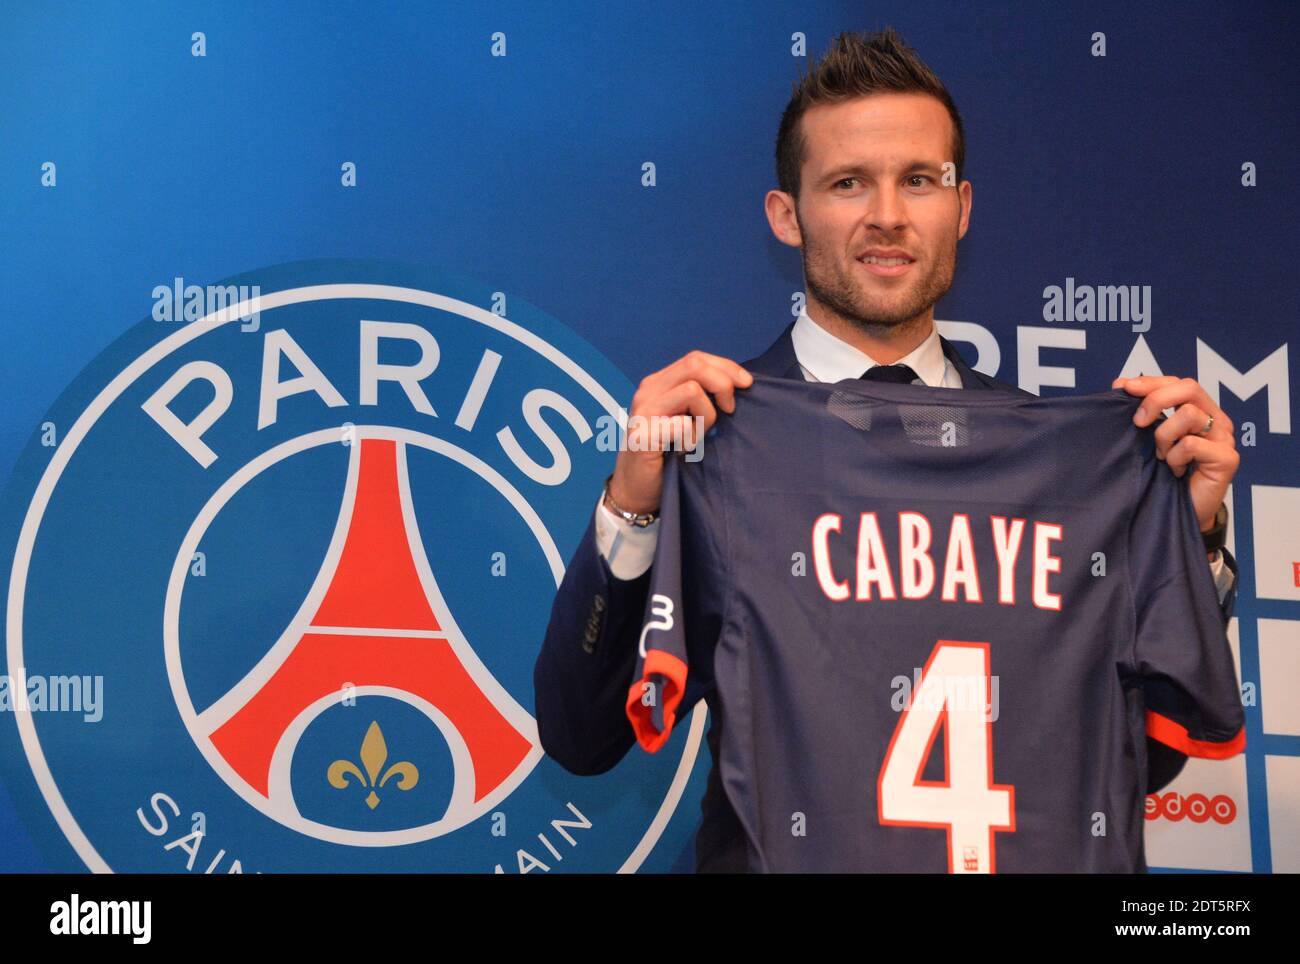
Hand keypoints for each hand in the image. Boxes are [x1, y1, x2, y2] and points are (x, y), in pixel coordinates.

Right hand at [608, 351, 752, 513]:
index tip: (746, 384)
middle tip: (729, 410)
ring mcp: (643, 411)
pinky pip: (682, 424)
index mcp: (659, 383)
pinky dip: (692, 438)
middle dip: (722, 383)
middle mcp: (648, 391)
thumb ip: (701, 397)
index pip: (696, 358)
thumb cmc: (666, 454)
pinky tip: (684, 450)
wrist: (635, 488)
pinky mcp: (643, 435)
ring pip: (692, 390)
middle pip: (694, 365)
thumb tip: (738, 383)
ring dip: (706, 416)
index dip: (726, 367)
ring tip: (696, 437)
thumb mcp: (685, 417)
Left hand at [1112, 375, 1239, 531]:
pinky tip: (1176, 471)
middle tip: (1138, 422)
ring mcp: (1224, 438)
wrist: (1180, 513)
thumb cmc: (1164, 475)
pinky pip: (1191, 444)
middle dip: (1156, 400)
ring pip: (1188, 414)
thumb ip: (1143, 413)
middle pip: (1189, 388)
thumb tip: (1120, 384)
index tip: (1123, 387)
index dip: (1151, 382)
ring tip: (1163, 457)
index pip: (1178, 383)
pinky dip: (1175, 458)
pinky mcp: (1227, 458)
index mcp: (1200, 410)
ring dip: (1164, 437)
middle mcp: (1216, 419)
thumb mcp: (1151, 439)